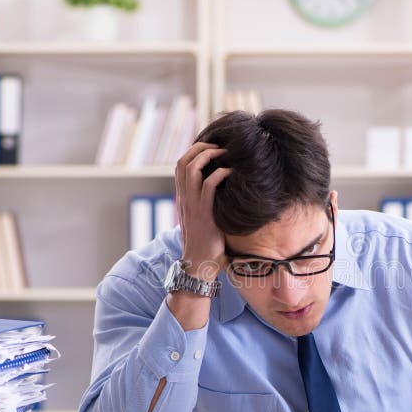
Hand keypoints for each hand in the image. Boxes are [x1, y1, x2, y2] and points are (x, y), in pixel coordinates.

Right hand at [174, 142, 231, 281]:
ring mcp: (193, 206)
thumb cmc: (206, 243)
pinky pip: (209, 186)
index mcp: (183, 198)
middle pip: (183, 162)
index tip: (211, 147)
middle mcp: (185, 199)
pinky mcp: (205, 214)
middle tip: (219, 146)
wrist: (199, 265)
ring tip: (225, 153)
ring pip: (192, 170)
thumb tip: (221, 192)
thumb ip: (205, 204)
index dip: (193, 151)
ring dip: (209, 156)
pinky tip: (231, 173)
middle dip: (200, 147)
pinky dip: (220, 174)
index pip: (180, 165)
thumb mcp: (202, 218)